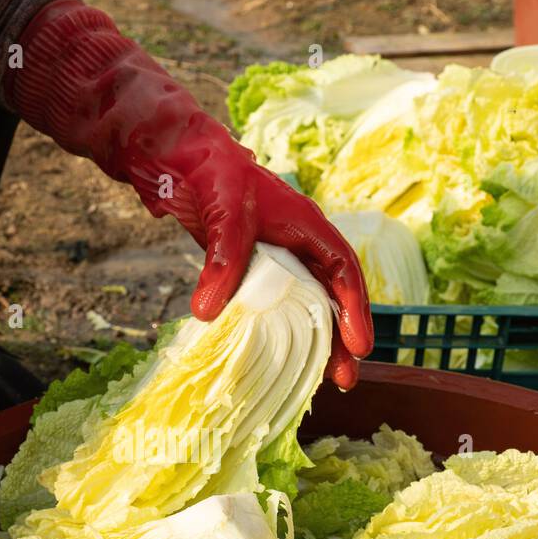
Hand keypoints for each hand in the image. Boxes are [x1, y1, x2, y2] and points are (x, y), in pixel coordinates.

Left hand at [7, 0, 371, 389]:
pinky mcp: (248, 270)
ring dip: (313, 340)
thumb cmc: (210, 173)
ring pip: (303, 304)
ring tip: (320, 379)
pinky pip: (270, 306)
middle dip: (341, 337)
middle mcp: (297, 244)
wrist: (177, 158)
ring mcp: (274, 258)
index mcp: (306, 225)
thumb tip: (209, 312)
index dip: (355, 308)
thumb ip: (221, 259)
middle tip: (344, 379)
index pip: (343, 270)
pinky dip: (277, 331)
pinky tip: (273, 358)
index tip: (359, 345)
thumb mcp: (222, 213)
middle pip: (330, 296)